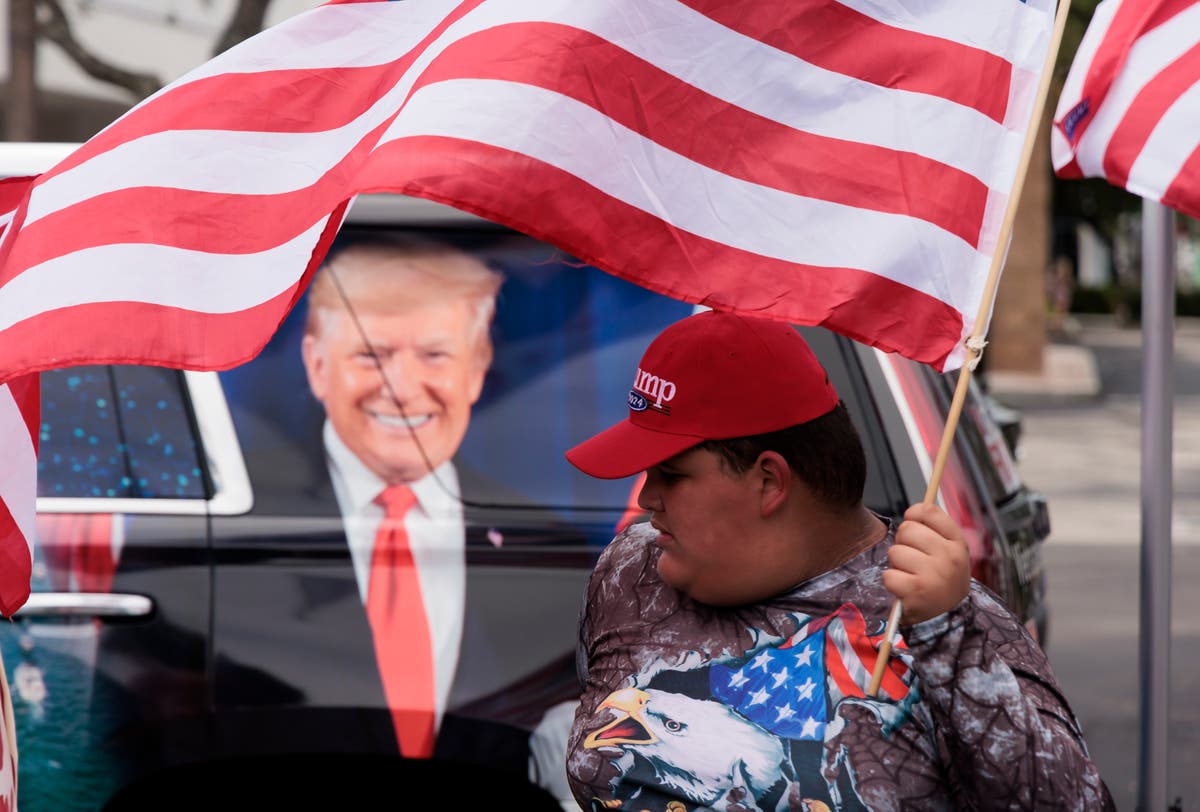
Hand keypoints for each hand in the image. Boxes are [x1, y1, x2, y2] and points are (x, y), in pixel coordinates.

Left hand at [882, 502, 970, 625]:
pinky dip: (892, 582)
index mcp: (958, 543)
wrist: (948, 617)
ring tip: (910, 575)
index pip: (929, 511)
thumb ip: (934, 529)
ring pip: (895, 552)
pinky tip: (905, 588)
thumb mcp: (949, 552)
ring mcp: (933, 574)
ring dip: (897, 564)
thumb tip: (912, 509)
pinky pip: (888, 575)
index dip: (914, 514)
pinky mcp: (916, 591)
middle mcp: (949, 557)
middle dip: (903, 543)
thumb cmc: (942, 579)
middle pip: (907, 529)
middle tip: (913, 559)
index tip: (913, 522)